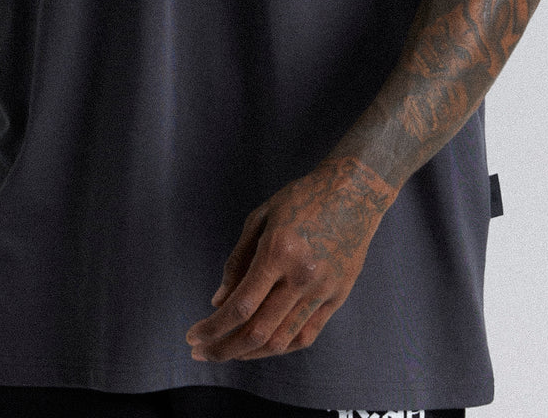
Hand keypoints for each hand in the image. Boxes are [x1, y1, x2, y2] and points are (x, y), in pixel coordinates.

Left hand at [185, 157, 395, 361]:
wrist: (355, 193)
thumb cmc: (301, 198)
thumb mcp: (261, 218)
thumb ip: (237, 261)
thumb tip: (217, 302)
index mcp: (279, 251)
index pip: (241, 305)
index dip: (213, 328)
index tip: (192, 337)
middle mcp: (302, 276)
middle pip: (258, 332)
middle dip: (223, 349)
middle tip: (200, 354)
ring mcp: (323, 291)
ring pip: (282, 342)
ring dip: (248, 354)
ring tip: (225, 352)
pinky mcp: (337, 298)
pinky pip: (305, 336)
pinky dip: (279, 347)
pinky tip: (258, 346)